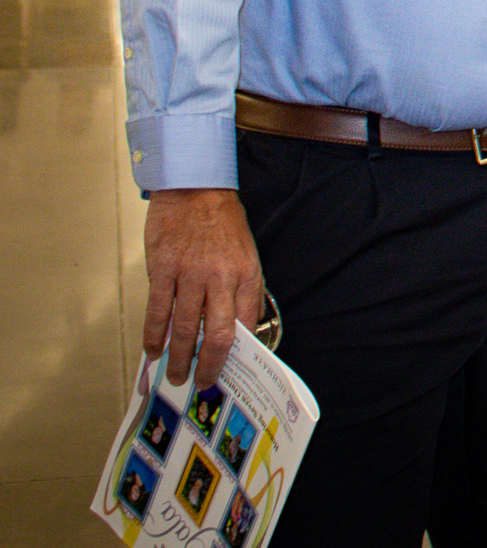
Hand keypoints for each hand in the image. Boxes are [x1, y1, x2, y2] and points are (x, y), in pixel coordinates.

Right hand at [142, 189, 263, 388]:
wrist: (195, 189)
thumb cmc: (222, 222)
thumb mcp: (247, 253)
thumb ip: (244, 288)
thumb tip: (243, 324)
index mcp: (247, 274)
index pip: (246, 323)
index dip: (238, 352)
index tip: (230, 370)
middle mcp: (221, 278)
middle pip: (217, 334)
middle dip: (209, 366)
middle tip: (201, 383)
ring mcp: (190, 274)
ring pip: (185, 328)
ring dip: (178, 357)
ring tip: (175, 375)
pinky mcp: (163, 269)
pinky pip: (158, 311)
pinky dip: (154, 336)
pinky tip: (152, 350)